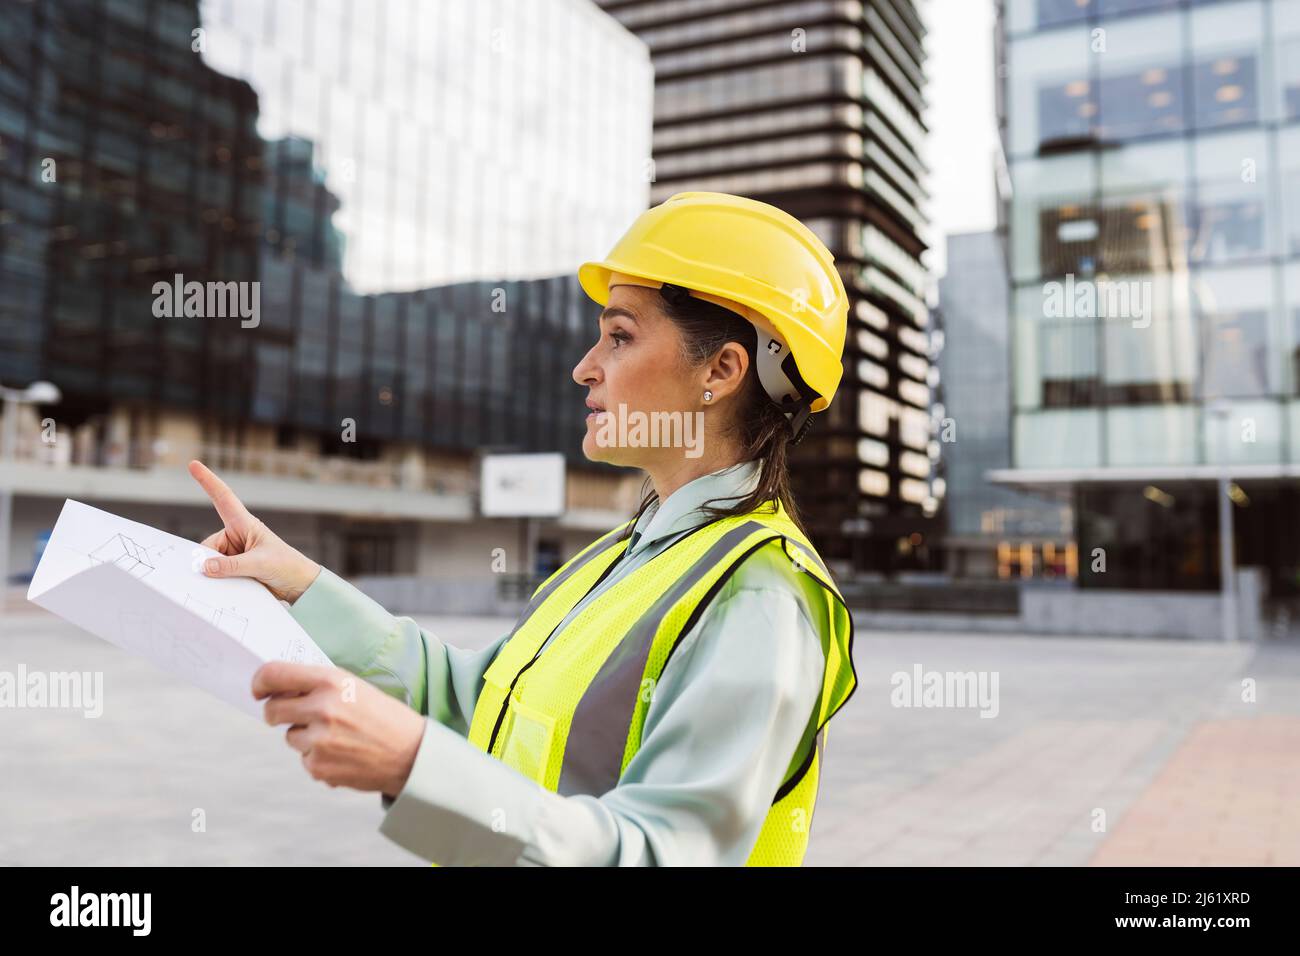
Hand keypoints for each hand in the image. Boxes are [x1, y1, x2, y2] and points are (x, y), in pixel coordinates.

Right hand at [188, 459, 321, 603]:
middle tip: (222, 573)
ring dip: (216, 573)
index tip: (193, 464)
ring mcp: (234, 552)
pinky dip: (219, 580)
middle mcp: (237, 535)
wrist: (299, 586)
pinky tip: (234, 584)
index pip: (223, 498)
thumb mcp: (260, 563)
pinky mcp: (234, 567)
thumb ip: (232, 566)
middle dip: (208, 559)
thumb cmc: (287, 566)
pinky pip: (216, 572)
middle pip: (208, 545)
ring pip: (209, 561)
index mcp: (245, 524)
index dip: (208, 481)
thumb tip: (205, 566)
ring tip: (242, 578)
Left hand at [253, 662, 426, 797]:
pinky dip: (319, 758)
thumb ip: (318, 685)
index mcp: (331, 680)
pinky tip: (344, 754)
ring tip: (338, 737)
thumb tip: (279, 690)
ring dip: (305, 737)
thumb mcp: (354, 687)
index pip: (274, 674)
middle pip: (272, 710)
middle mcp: (322, 707)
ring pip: (290, 737)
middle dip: (276, 713)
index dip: (259, 682)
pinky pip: (304, 759)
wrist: (411, 753)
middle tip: (290, 715)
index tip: (258, 690)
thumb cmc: (383, 716)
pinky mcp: (318, 766)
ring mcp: (319, 739)